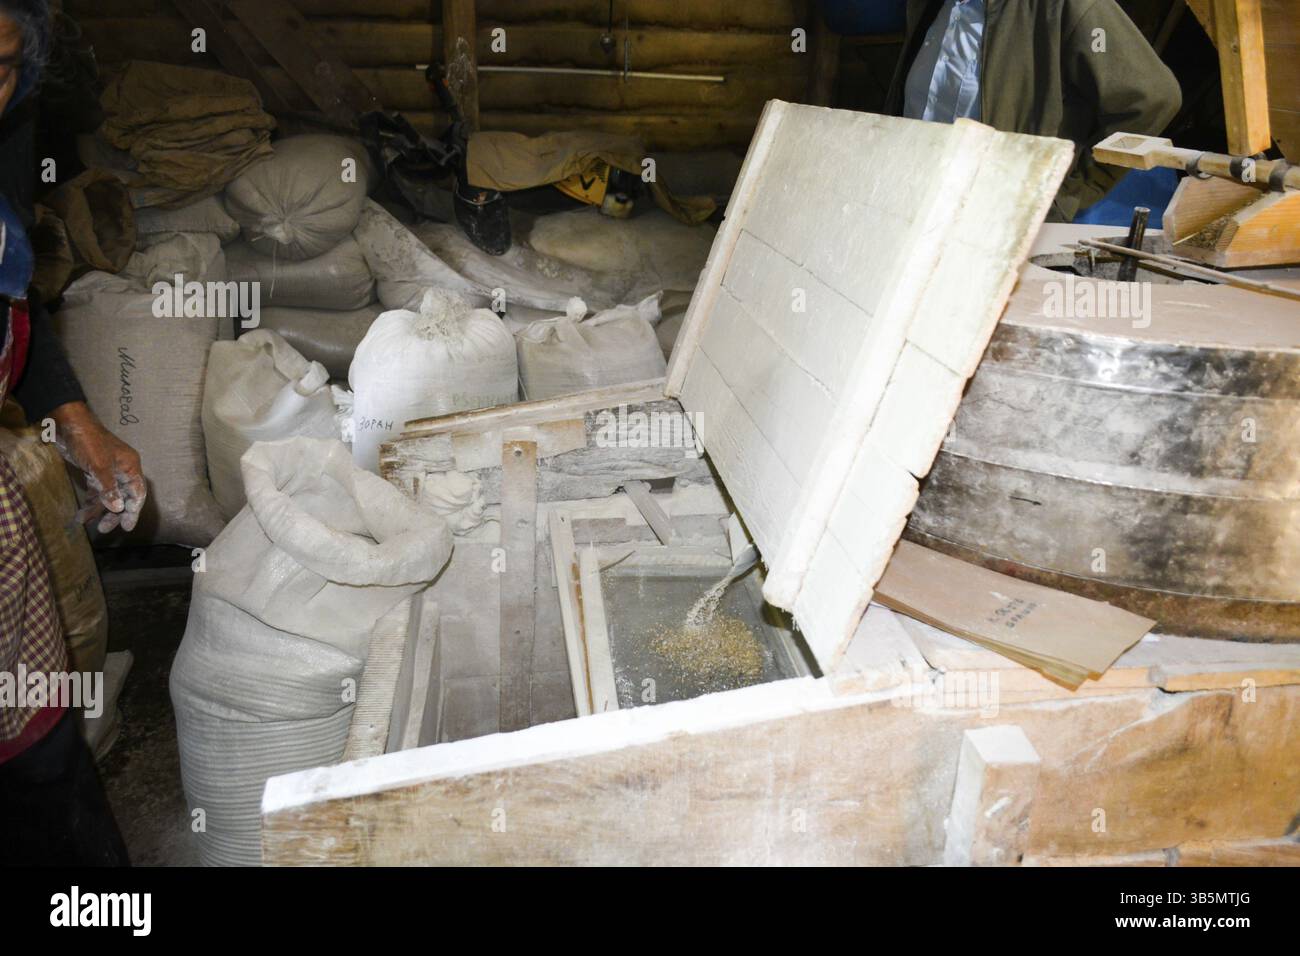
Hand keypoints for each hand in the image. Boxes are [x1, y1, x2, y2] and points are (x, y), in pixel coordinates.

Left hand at [48, 402, 146, 532]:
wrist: (68, 424)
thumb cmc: (88, 442)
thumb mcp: (99, 466)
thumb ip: (109, 488)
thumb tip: (117, 508)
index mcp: (130, 467)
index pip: (137, 493)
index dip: (133, 511)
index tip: (127, 527)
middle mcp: (122, 470)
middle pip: (123, 497)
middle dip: (115, 513)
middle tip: (106, 529)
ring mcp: (108, 472)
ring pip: (108, 496)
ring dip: (99, 510)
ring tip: (89, 524)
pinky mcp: (94, 472)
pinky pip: (95, 491)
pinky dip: (90, 502)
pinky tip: (81, 515)